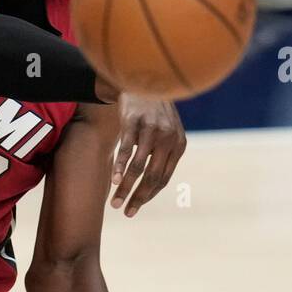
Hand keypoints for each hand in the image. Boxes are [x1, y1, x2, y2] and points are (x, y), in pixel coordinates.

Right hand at [110, 92, 184, 216]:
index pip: (163, 178)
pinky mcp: (134, 122)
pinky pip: (126, 150)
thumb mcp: (166, 131)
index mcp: (178, 145)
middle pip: (152, 177)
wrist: (141, 79)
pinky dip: (119, 167)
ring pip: (138, 167)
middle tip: (126, 212)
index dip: (148, 196)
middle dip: (138, 198)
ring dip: (125, 188)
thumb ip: (163, 154)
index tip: (135, 208)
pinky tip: (112, 181)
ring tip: (115, 202)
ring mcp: (151, 130)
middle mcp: (168, 138)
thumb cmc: (152, 111)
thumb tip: (151, 185)